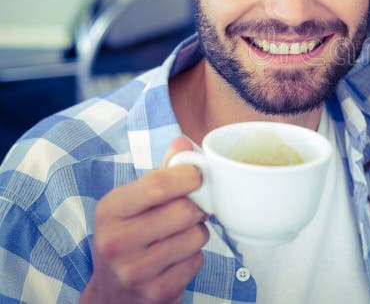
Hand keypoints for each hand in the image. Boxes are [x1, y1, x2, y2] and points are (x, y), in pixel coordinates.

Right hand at [80, 138, 209, 303]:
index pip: (158, 184)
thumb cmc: (129, 237)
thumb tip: (184, 143)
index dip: (189, 176)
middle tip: (193, 209)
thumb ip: (161, 173)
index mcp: (110, 210)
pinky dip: (194, 258)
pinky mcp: (156, 293)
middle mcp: (116, 241)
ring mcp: (135, 271)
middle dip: (197, 208)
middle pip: (184, 211)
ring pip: (196, 236)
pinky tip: (176, 259)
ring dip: (197, 234)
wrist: (113, 294)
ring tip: (180, 236)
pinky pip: (196, 262)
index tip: (198, 176)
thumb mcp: (133, 203)